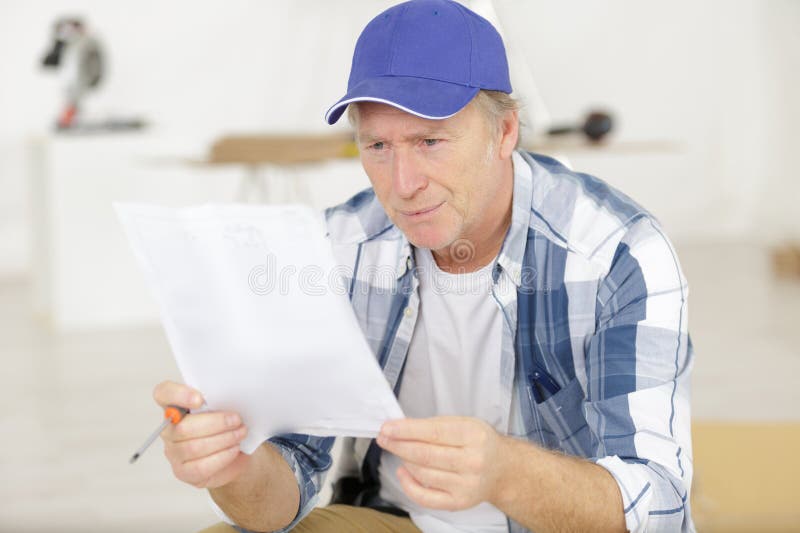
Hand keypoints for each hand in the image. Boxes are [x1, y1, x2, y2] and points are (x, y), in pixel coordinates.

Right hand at [152, 380, 250, 488]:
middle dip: (216, 423)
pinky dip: (222, 456)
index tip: (200, 399)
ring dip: (223, 439)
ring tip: (240, 433)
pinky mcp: (183, 472)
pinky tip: (234, 449)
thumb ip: (220, 398)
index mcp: (176, 405)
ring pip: (193, 447)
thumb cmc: (229, 424)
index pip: (163, 393)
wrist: (237, 452)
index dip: (178, 395)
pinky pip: (200, 467)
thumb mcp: (226, 406)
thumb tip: (231, 396)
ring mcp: (174, 452)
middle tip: (237, 419)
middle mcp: (169, 429)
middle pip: (183, 427)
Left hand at [376, 416, 509, 510]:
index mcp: (474, 436)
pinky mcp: (459, 502)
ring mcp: (466, 485)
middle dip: (399, 445)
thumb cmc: (479, 443)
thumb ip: (434, 425)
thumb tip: (400, 428)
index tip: (387, 427)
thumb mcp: (464, 423)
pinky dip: (409, 485)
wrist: (502, 469)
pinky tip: (403, 472)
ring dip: (404, 461)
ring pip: (423, 474)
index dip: (406, 430)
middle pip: (425, 455)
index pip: (433, 433)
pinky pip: (426, 497)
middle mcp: (472, 462)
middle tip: (384, 438)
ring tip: (398, 450)